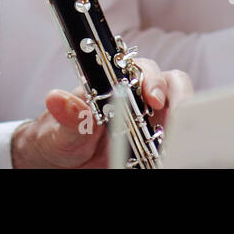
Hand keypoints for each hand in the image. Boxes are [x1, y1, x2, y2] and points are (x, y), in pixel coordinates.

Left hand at [10, 58, 192, 167]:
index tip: (153, 98)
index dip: (152, 79)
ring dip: (178, 122)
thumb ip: (67, 115)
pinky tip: (166, 153)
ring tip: (172, 140)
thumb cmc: (58, 137)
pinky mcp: (151, 141)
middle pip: (169, 84)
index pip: (140, 69)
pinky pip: (171, 137)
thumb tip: (55, 98)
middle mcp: (135, 97)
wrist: (59, 164)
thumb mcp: (60, 130)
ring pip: (175, 110)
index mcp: (113, 85)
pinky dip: (174, 143)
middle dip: (177, 96)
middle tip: (175, 117)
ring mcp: (147, 119)